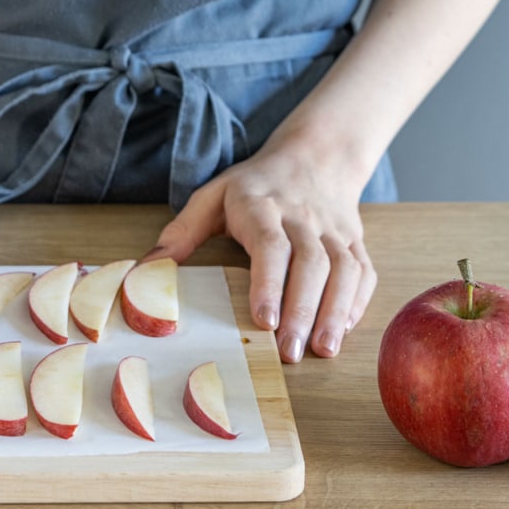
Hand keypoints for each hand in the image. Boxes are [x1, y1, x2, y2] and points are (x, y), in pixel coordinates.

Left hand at [146, 145, 376, 362]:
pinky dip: (358, 302)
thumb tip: (144, 271)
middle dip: (303, 310)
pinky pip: (364, 272)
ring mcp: (334, 230)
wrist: (315, 155)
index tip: (263, 320)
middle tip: (290, 352)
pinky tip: (344, 330)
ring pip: (344, 270)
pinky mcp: (355, 241)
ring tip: (322, 350)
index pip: (271, 245)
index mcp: (264, 206)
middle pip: (312, 263)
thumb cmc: (255, 185)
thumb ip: (182, 232)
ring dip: (335, 311)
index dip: (269, 283)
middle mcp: (304, 218)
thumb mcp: (212, 196)